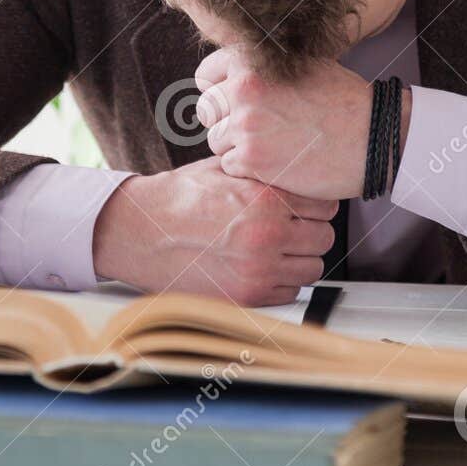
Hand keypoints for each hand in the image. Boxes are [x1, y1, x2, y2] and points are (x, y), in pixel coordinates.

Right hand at [91, 156, 337, 305]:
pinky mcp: (246, 296)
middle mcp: (267, 235)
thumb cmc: (180, 197)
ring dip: (301, 258)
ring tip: (280, 248)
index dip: (316, 204)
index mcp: (265, 199)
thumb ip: (267, 172)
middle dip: (312, 230)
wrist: (142, 231)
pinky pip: (290, 292)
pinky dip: (282, 281)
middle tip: (295, 227)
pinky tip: (265, 266)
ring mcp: (258, 270)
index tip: (306, 206)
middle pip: (324, 237)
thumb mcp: (227, 169)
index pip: (325, 205)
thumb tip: (301, 170)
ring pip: (312, 268)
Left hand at [194, 46, 377, 199]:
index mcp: (252, 59)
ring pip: (216, 140)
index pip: (205, 76)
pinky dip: (249, 169)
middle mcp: (243, 87)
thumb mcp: (301, 64)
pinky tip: (276, 162)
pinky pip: (229, 165)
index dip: (220, 91)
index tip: (238, 103)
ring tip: (272, 145)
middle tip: (259, 129)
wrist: (373, 135)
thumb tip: (229, 75)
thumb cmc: (343, 100)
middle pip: (207, 111)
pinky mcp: (252, 158)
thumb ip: (261, 67)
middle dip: (226, 121)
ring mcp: (245, 124)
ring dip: (237, 147)